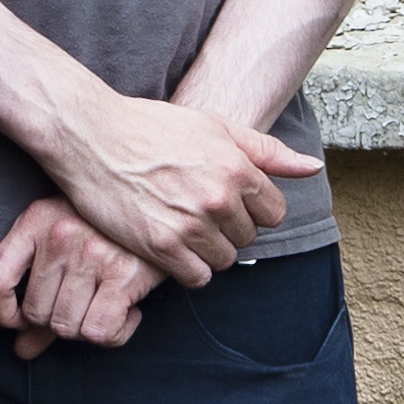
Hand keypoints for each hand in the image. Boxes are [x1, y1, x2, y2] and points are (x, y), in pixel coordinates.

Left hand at [0, 197, 158, 360]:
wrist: (167, 205)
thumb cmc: (112, 227)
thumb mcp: (66, 241)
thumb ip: (41, 294)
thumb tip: (23, 349)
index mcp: (37, 220)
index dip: (1, 313)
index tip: (19, 322)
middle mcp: (60, 236)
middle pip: (37, 314)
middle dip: (58, 323)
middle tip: (84, 305)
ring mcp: (91, 254)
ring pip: (66, 327)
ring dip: (86, 328)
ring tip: (106, 306)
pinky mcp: (123, 274)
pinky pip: (98, 332)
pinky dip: (113, 334)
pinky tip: (127, 313)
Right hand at [44, 89, 311, 289]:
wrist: (91, 135)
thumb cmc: (152, 127)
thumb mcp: (215, 127)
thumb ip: (268, 152)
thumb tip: (312, 167)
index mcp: (237, 168)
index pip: (274, 213)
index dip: (252, 208)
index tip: (226, 201)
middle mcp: (218, 198)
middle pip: (248, 238)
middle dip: (228, 228)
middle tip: (196, 209)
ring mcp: (190, 225)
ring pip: (224, 260)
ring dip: (207, 249)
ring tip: (182, 225)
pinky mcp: (160, 246)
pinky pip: (197, 277)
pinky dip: (187, 267)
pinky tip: (170, 244)